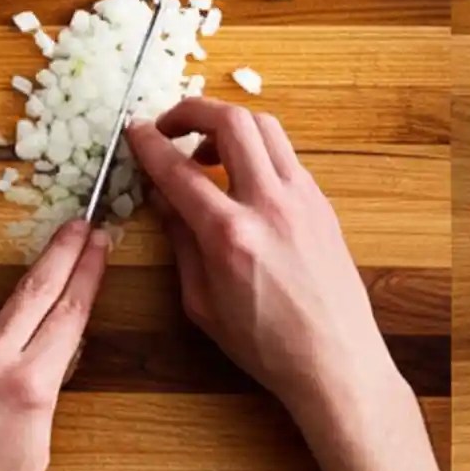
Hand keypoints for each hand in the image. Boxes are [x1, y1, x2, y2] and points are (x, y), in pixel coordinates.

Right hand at [126, 98, 399, 408]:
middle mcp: (271, 204)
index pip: (179, 170)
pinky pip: (287, 156)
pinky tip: (243, 178)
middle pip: (231, 122)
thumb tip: (163, 198)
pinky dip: (258, 150)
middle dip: (192, 111)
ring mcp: (304, 198)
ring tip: (206, 154)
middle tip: (169, 128)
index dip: (149, 144)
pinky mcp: (323, 203)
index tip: (133, 132)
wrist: (336, 359)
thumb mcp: (203, 303)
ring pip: (266, 127)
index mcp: (231, 235)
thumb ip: (180, 242)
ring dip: (229, 125)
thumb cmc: (265, 345)